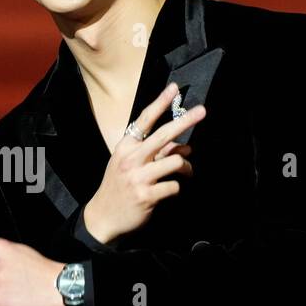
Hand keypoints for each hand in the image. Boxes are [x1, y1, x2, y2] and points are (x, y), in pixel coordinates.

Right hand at [83, 82, 206, 244]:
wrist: (103, 217)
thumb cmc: (119, 186)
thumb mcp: (128, 164)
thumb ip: (152, 152)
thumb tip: (182, 145)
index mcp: (125, 147)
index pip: (144, 120)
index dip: (160, 103)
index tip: (174, 89)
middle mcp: (130, 159)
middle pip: (163, 135)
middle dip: (185, 121)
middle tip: (202, 111)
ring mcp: (138, 178)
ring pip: (175, 161)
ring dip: (186, 166)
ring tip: (187, 171)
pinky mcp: (146, 196)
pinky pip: (174, 186)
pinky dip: (176, 187)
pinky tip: (170, 191)